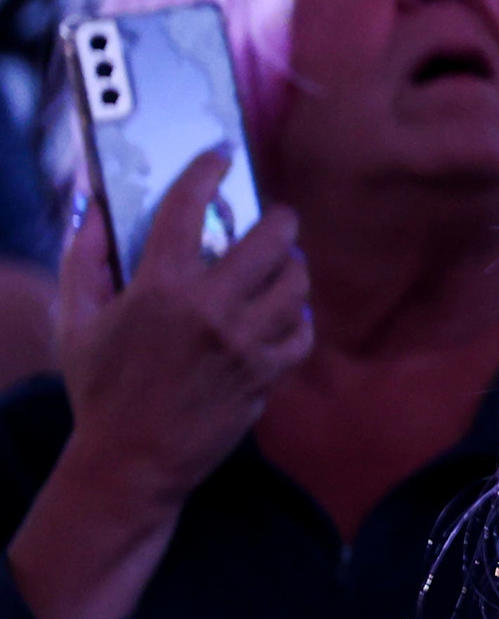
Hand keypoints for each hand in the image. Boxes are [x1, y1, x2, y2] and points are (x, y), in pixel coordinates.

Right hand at [47, 156, 308, 525]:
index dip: (207, 173)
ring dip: (291, 268)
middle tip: (273, 221)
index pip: (188, 209)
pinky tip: (281, 316)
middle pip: (272, 239)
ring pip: (296, 282)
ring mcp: (244, 342)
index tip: (221, 156)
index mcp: (158, 289)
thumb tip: (94, 210)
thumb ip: (84, 260)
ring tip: (279, 268)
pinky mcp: (266, 374)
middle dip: (278, 220)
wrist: (130, 462)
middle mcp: (209, 309)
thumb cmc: (100, 389)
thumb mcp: (76, 322)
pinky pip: (302, 331)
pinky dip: (296, 319)